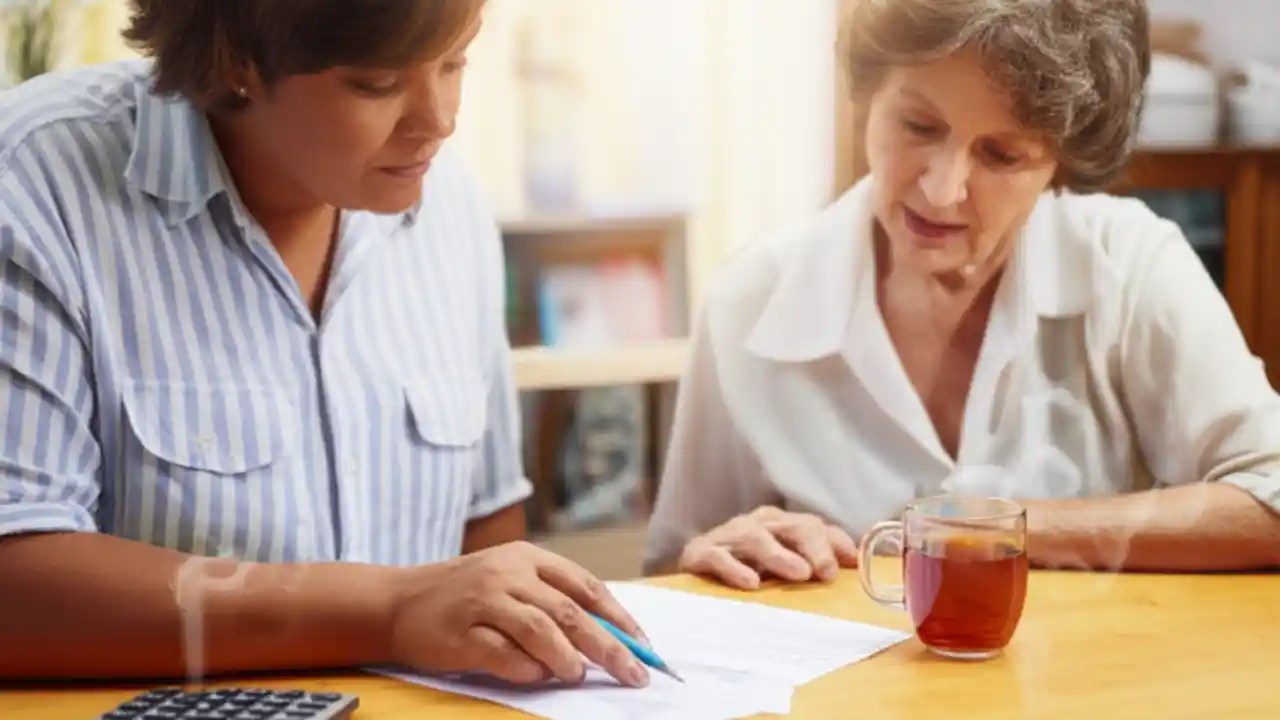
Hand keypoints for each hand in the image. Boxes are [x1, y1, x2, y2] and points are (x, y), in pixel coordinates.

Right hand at [387, 541, 649, 686]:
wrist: (396, 601)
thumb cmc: (463, 596)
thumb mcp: (509, 580)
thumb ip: (550, 600)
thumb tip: (608, 637)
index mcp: (527, 556)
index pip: (585, 585)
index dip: (619, 617)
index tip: (644, 645)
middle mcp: (507, 573)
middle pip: (570, 611)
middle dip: (609, 645)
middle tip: (633, 673)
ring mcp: (483, 600)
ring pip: (541, 629)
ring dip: (568, 658)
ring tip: (580, 676)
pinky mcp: (461, 632)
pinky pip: (504, 654)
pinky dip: (528, 669)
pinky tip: (539, 677)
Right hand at [678, 507, 858, 589]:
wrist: (692, 579)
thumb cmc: (745, 573)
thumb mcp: (782, 571)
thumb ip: (814, 566)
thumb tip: (852, 568)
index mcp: (780, 525)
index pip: (814, 526)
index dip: (835, 542)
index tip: (850, 563)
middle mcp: (757, 523)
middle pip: (792, 526)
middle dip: (814, 547)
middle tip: (826, 572)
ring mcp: (728, 536)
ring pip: (756, 537)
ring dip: (779, 555)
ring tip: (798, 574)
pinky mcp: (699, 552)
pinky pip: (718, 556)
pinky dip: (735, 568)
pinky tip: (751, 583)